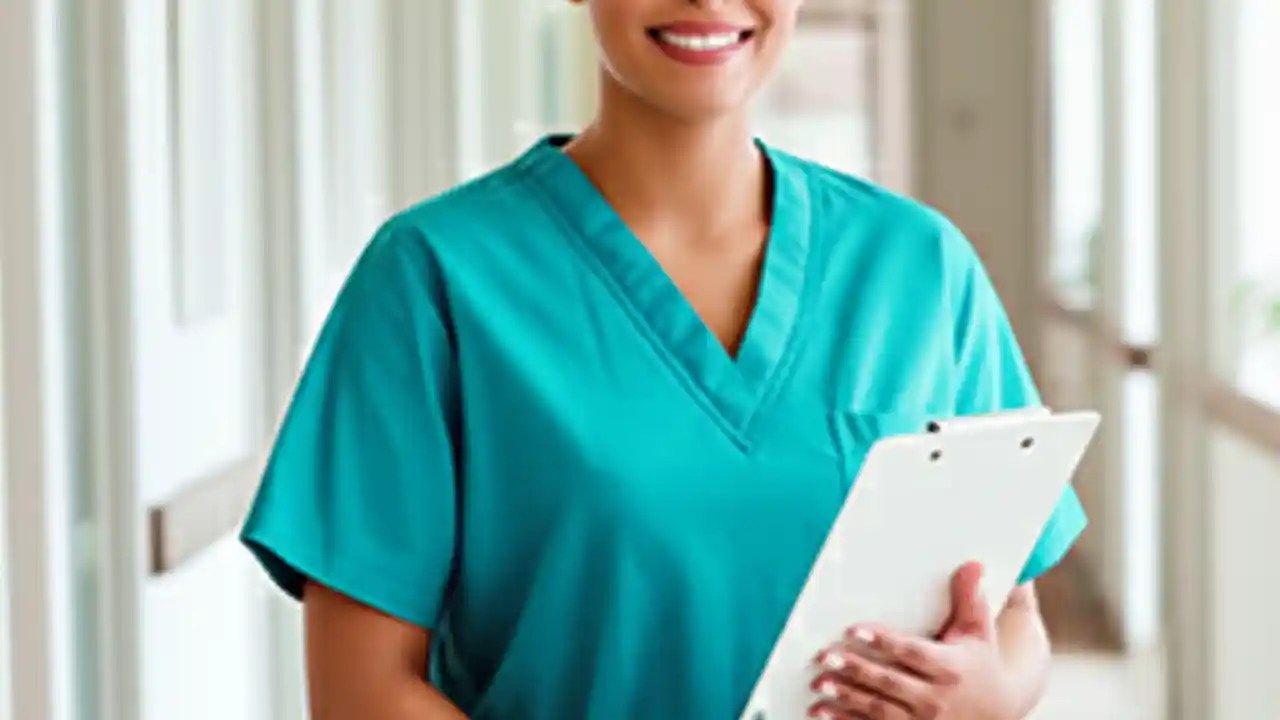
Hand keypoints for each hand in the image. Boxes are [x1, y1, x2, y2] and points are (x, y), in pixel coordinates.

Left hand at [808, 563, 1019, 719]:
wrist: (996, 712)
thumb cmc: (980, 666)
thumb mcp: (979, 633)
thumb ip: (970, 598)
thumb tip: (972, 564)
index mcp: (950, 668)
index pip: (913, 653)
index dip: (883, 641)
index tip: (854, 630)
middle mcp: (936, 698)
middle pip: (890, 682)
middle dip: (856, 669)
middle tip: (826, 656)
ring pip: (878, 709)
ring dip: (846, 696)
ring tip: (819, 681)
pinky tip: (820, 710)